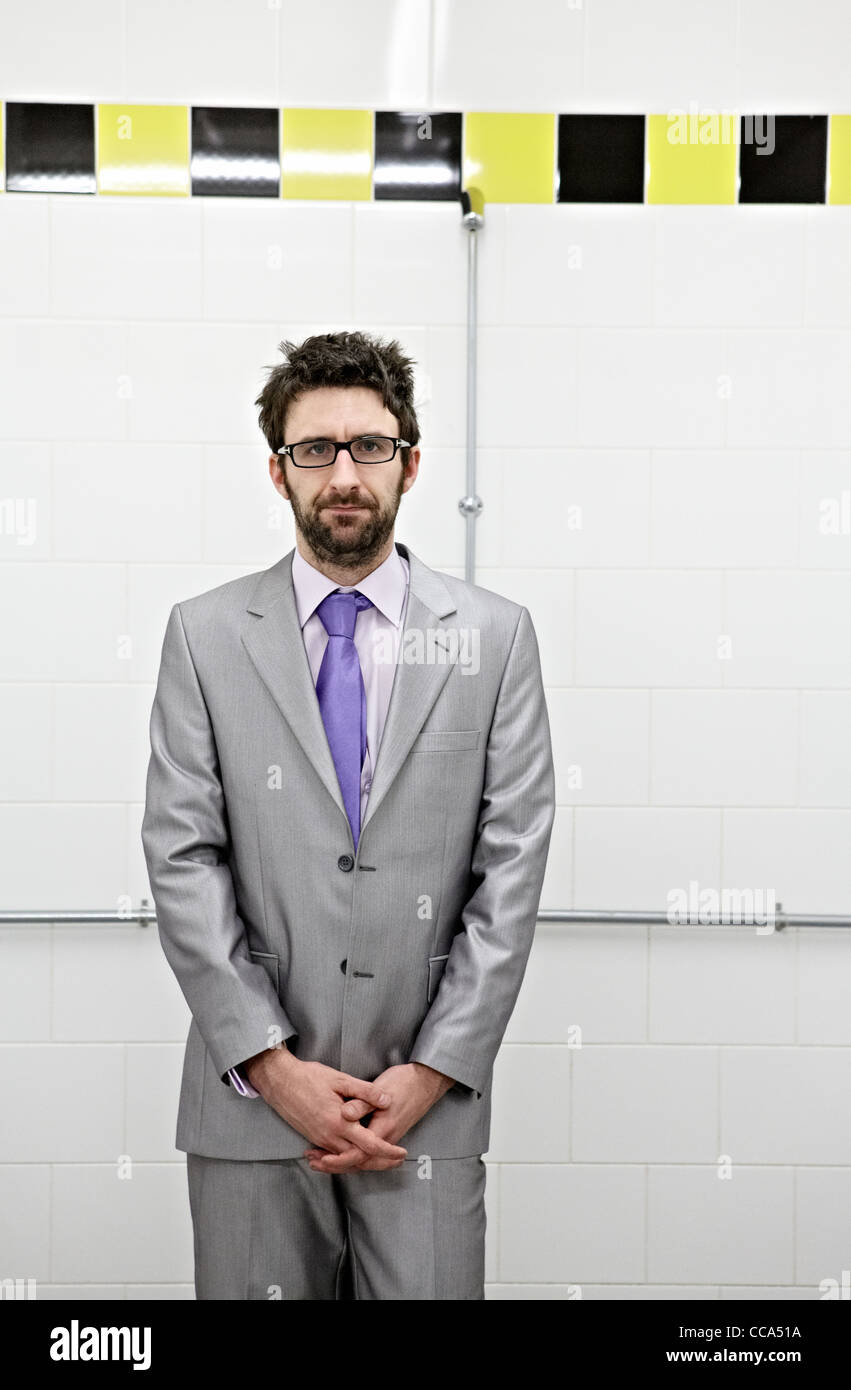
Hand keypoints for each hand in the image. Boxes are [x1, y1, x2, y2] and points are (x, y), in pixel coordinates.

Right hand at [244, 1047, 407, 1170]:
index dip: (387, 1151)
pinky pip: (333, 1155)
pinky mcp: (313, 1137)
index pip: (369, 1145)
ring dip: (363, 1162)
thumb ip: (365, 1091)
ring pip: (345, 1159)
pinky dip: (346, 1158)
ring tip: (382, 1159)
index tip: (402, 1153)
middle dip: (380, 1162)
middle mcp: (329, 1136)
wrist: (279, 1081)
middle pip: (359, 1159)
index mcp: (339, 1122)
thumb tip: (387, 1101)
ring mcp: (319, 1139)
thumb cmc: (309, 1077)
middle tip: (397, 1160)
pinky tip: (353, 1154)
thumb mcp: (340, 1079)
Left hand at [303, 1062, 454, 1173]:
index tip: (321, 1158)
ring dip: (342, 1161)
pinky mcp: (387, 1133)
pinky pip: (368, 1152)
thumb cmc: (403, 1083)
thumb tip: (344, 1114)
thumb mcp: (381, 1089)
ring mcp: (388, 1138)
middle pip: (359, 1162)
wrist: (425, 1082)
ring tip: (321, 1159)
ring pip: (363, 1159)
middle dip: (335, 1165)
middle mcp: (386, 1139)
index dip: (337, 1160)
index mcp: (383, 1129)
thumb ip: (362, 1102)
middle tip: (314, 1162)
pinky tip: (341, 1149)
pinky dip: (352, 1154)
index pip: (358, 1155)